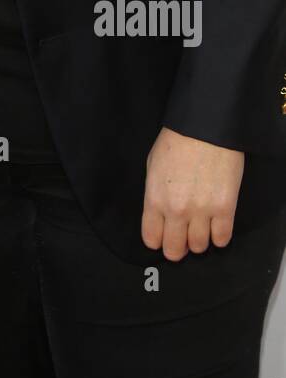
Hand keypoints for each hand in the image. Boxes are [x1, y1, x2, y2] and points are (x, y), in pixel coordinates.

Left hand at [142, 126, 244, 259]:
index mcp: (155, 199)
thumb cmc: (176, 141)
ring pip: (199, 247)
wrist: (205, 127)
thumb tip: (158, 215)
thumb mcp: (152, 166)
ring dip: (199, 241)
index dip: (157, 240)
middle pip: (175, 250)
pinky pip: (222, 239)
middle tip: (182, 238)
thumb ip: (154, 195)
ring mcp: (202, 211)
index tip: (162, 237)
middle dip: (177, 247)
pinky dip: (219, 236)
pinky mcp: (225, 208)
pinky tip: (216, 225)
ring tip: (200, 227)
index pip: (152, 239)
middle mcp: (177, 210)